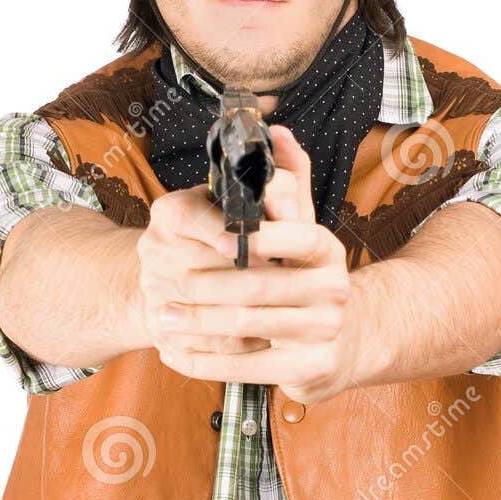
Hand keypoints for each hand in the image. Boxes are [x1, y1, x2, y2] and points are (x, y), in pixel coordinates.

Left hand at [154, 126, 357, 405]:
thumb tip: (277, 130)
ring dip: (196, 322)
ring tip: (161, 316)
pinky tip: (176, 353)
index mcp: (326, 249)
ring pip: (247, 325)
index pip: (298, 233)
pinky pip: (246, 366)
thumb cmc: (299, 278)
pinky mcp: (311, 369)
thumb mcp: (294, 228)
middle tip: (162, 284)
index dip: (257, 236)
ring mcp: (326, 331)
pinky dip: (205, 360)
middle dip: (203, 284)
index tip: (215, 237)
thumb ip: (283, 182)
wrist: (339, 342)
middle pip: (259, 284)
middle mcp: (334, 288)